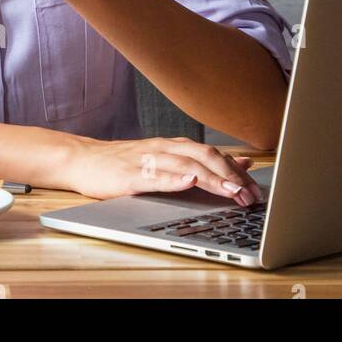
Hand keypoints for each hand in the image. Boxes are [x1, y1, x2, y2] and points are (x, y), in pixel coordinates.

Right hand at [63, 134, 264, 204]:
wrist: (84, 159)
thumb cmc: (125, 163)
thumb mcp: (166, 158)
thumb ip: (200, 161)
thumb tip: (240, 163)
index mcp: (175, 146)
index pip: (214, 154)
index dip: (237, 171)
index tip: (257, 189)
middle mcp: (165, 148)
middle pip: (205, 156)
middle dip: (231, 176)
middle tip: (250, 195)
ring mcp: (148, 160)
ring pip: (185, 164)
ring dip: (211, 178)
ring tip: (231, 190)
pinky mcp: (131, 174)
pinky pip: (156, 175)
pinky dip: (175, 178)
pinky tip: (189, 181)